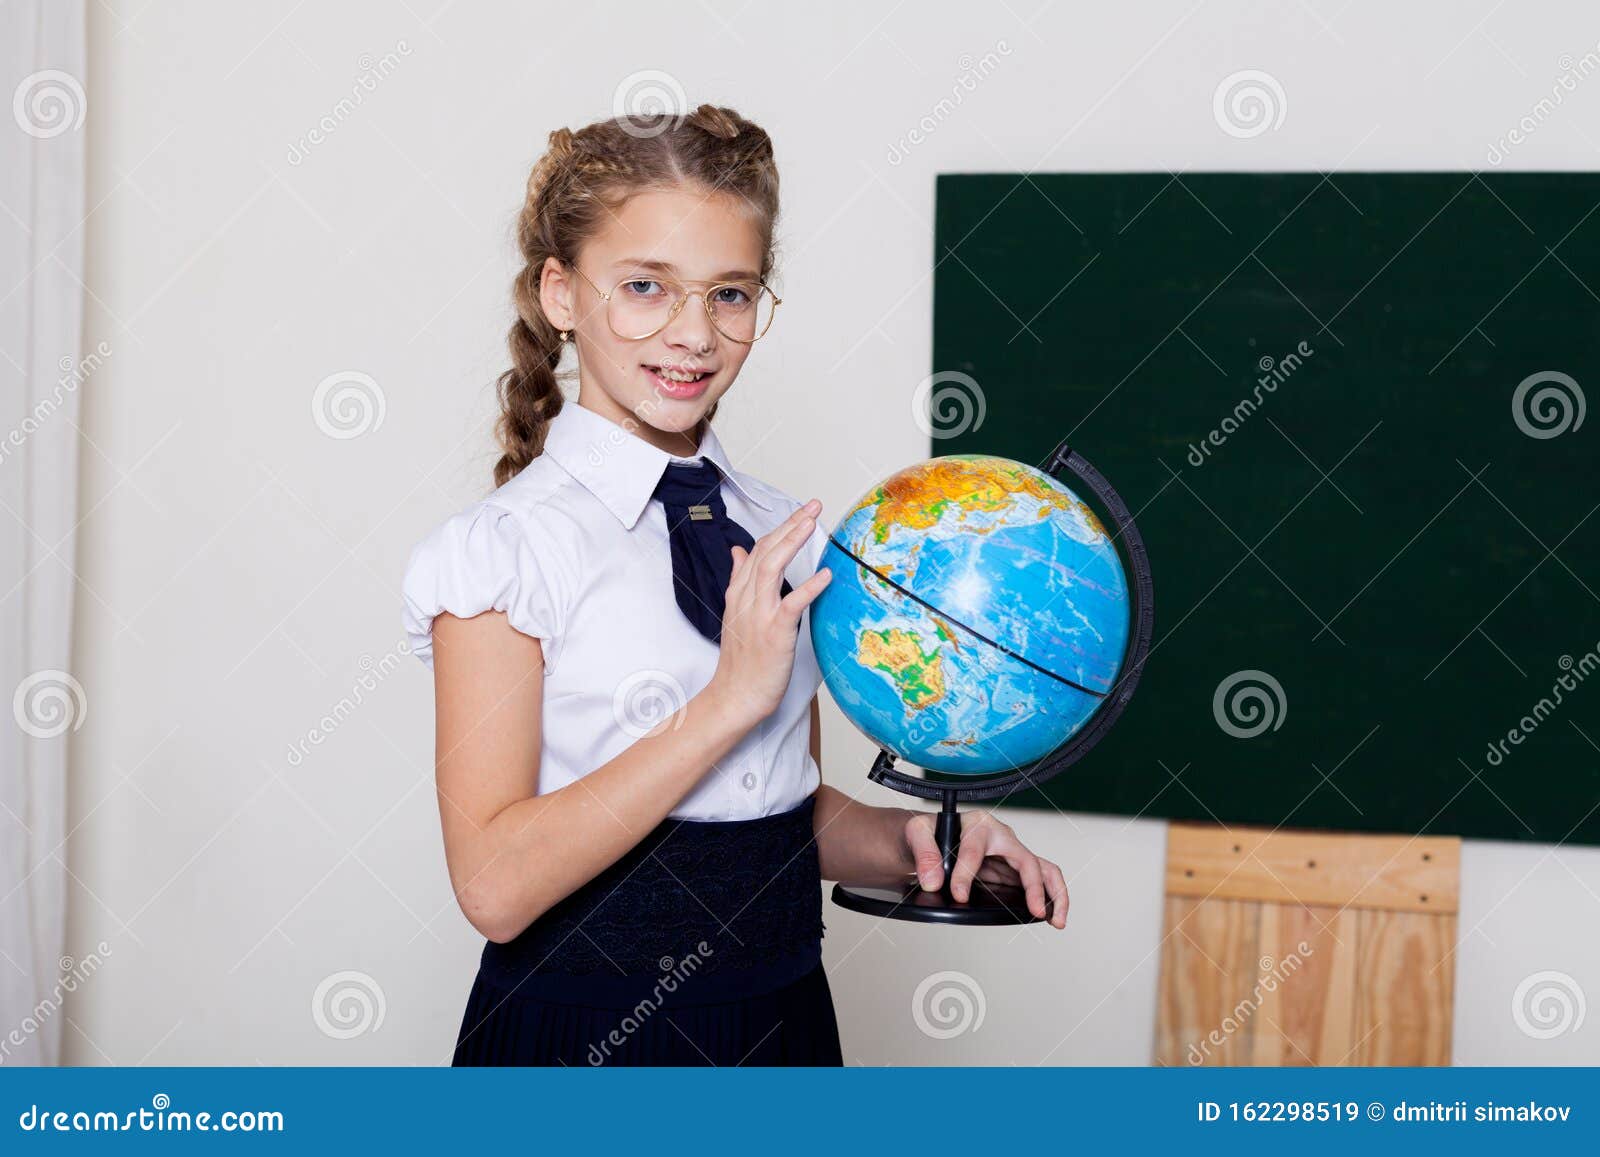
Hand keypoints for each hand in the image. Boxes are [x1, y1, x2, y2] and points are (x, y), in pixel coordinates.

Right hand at [706, 498, 831, 725]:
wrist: (736, 695)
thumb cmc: (742, 659)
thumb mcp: (736, 614)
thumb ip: (739, 580)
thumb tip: (739, 551)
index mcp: (738, 593)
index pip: (758, 551)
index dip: (780, 528)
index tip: (800, 512)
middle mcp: (746, 599)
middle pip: (766, 552)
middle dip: (790, 525)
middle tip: (813, 506)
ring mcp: (758, 615)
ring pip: (772, 568)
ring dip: (793, 542)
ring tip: (812, 523)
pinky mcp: (774, 633)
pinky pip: (791, 604)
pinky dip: (809, 587)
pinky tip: (826, 574)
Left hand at [904, 811, 1068, 928]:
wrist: (931, 838)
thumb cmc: (929, 832)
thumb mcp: (917, 833)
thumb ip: (924, 853)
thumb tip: (933, 881)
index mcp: (978, 824)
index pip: (976, 850)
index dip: (965, 874)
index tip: (958, 895)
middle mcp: (1001, 837)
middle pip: (1027, 860)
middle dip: (1033, 887)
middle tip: (1034, 911)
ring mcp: (1010, 854)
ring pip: (1044, 870)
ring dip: (1054, 894)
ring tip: (1056, 919)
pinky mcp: (1013, 870)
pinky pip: (1039, 881)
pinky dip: (1049, 898)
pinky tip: (1050, 917)